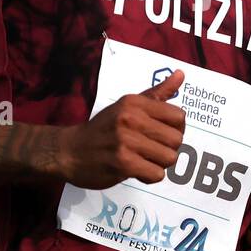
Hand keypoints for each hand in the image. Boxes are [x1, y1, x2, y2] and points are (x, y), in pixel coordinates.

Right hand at [59, 70, 186, 188]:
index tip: (162, 134)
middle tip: (152, 150)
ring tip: (143, 159)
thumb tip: (181, 74)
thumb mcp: (127, 106)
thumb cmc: (103, 128)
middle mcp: (131, 119)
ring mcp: (126, 141)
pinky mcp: (123, 163)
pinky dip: (149, 176)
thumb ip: (156, 94)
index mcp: (135, 103)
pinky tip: (136, 170)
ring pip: (169, 158)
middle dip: (168, 149)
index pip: (178, 116)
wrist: (69, 151)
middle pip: (177, 140)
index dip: (176, 129)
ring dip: (159, 164)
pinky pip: (156, 174)